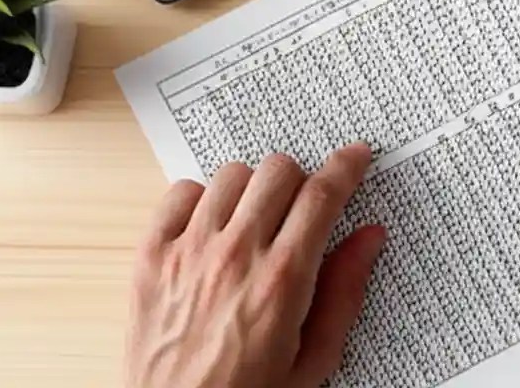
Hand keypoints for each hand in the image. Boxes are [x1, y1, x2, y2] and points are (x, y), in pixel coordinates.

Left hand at [124, 144, 385, 387]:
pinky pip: (180, 193)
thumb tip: (369, 237)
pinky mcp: (151, 257)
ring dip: (253, 189)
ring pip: (232, 175)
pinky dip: (201, 200)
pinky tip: (212, 228)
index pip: (322, 196)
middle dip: (301, 180)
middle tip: (304, 206)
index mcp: (282, 282)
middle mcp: (235, 256)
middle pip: (279, 171)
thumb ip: (344, 294)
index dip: (346, 167)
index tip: (356, 157)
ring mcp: (188, 252)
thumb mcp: (313, 361)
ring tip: (256, 221)